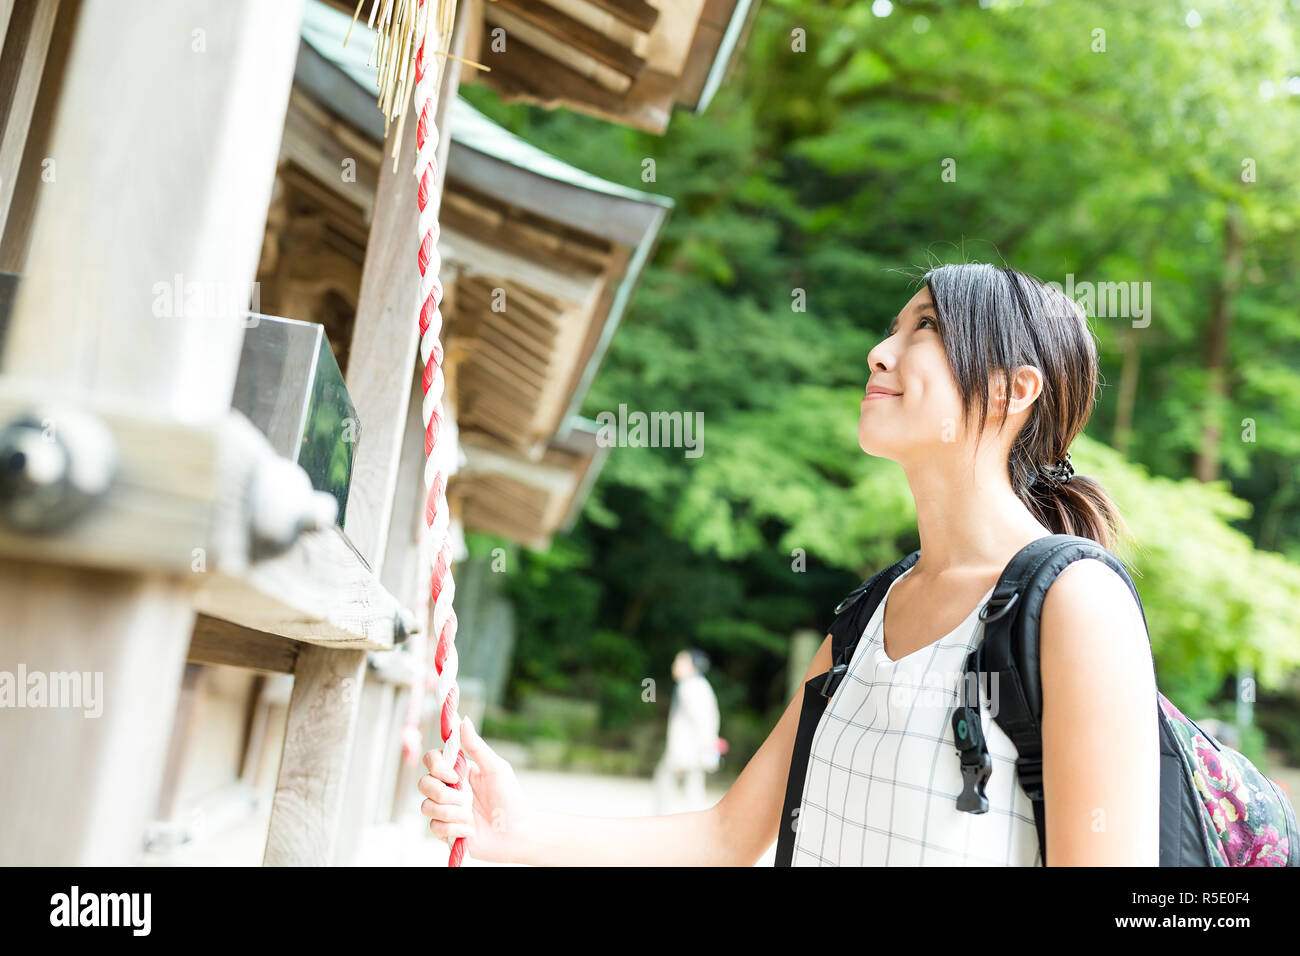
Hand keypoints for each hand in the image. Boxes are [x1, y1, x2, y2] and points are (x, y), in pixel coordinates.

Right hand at [419, 716, 529, 862]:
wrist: (516, 832)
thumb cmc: (510, 798)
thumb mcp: (496, 767)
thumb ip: (476, 746)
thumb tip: (463, 721)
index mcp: (459, 771)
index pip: (432, 760)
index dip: (436, 766)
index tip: (453, 774)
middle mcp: (449, 789)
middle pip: (423, 783)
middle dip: (442, 793)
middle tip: (463, 798)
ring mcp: (446, 810)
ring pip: (426, 807)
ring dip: (451, 812)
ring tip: (470, 816)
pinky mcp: (447, 831)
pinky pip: (435, 827)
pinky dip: (454, 828)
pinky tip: (470, 829)